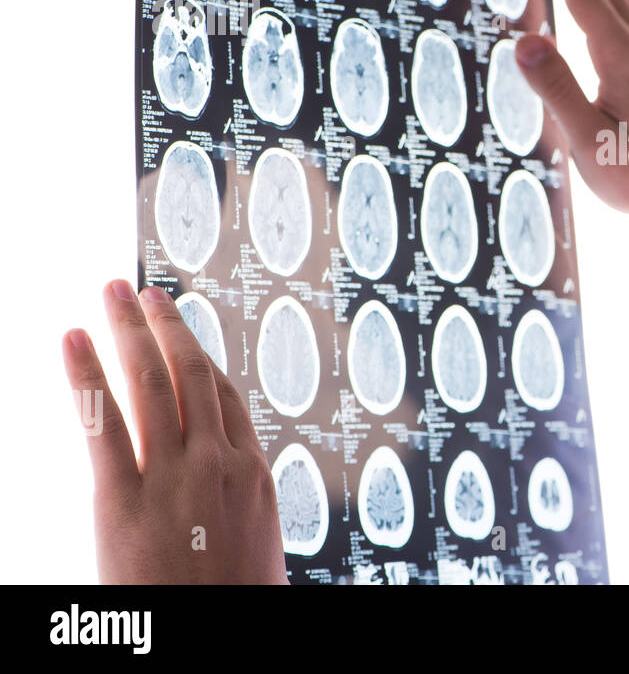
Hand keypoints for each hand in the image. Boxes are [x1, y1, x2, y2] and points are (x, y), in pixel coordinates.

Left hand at [63, 280, 287, 583]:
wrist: (220, 638)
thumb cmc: (235, 603)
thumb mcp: (253, 544)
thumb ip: (233, 503)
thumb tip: (219, 488)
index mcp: (252, 475)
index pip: (225, 396)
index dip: (199, 353)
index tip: (181, 328)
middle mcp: (216, 464)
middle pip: (190, 375)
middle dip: (164, 325)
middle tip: (141, 292)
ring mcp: (172, 477)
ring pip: (152, 384)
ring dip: (128, 331)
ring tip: (110, 295)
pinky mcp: (123, 499)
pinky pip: (101, 423)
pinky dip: (84, 376)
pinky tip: (71, 343)